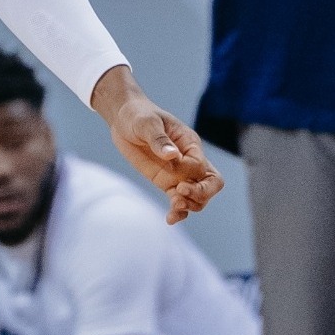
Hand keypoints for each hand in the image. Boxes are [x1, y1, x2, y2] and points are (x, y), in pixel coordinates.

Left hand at [90, 66, 222, 223]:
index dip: (188, 171)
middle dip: (201, 194)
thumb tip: (172, 155)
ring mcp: (178, 173)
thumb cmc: (138, 115)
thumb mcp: (146, 123)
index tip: (170, 164)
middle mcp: (189, 160)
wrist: (123, 119)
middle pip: (211, 184)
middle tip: (180, 196)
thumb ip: (159, 139)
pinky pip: (178, 201)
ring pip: (197, 197)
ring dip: (190, 206)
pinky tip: (170, 219)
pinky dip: (178, 211)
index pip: (200, 165)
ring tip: (173, 210)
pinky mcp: (166, 182)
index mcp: (190, 144)